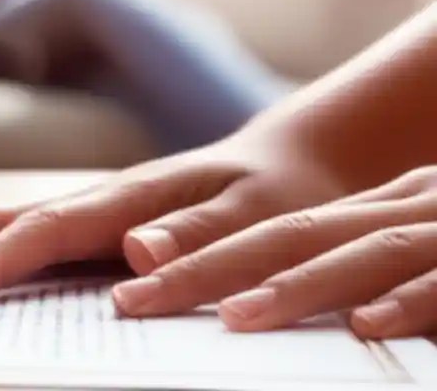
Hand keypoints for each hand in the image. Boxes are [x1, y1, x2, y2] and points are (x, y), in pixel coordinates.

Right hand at [0, 128, 356, 309]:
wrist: (290, 167)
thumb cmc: (281, 201)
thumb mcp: (262, 220)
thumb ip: (200, 235)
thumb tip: (135, 251)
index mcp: (127, 200)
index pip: (41, 232)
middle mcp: (93, 201)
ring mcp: (82, 213)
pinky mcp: (83, 229)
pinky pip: (11, 241)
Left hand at [110, 166, 436, 338]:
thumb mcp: (415, 251)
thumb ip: (351, 273)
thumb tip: (244, 310)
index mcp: (376, 206)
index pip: (274, 230)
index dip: (193, 254)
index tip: (125, 286)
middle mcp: (402, 208)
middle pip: (290, 235)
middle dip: (206, 268)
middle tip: (132, 301)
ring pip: (364, 253)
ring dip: (295, 285)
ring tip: (231, 316)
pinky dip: (408, 301)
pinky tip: (364, 326)